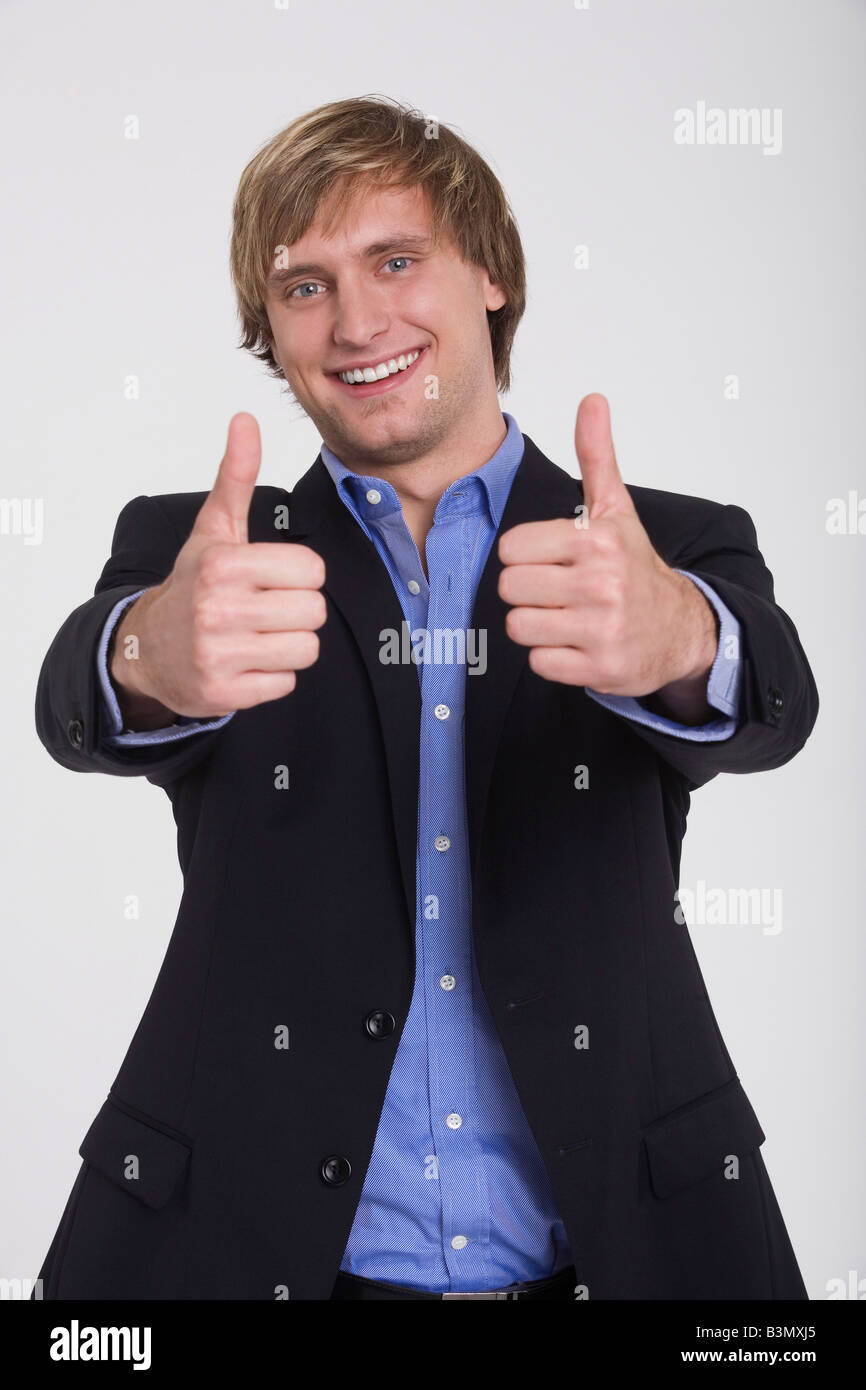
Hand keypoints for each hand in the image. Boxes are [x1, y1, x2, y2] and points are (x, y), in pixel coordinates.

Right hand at [110, 413, 326, 719]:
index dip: (300, 576)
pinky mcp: (222, 693)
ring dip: (288, 646)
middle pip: (313, 612)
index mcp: (223, 565)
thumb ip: (236, 477)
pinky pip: (285, 684)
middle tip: (265, 610)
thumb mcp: (214, 530)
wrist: (147, 649)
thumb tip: (245, 419)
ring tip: (258, 636)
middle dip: (297, 612)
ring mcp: (218, 654)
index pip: (312, 571)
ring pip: (305, 650)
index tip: (272, 579)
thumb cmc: (193, 585)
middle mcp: (217, 609)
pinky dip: (272, 677)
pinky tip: (246, 662)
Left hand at [497, 394, 717, 706]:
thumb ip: (597, 456)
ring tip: (565, 617)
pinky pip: (539, 663)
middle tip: (558, 592)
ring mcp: (603, 628)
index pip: (511, 548)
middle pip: (510, 587)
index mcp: (596, 539)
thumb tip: (592, 400)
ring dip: (536, 625)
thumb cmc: (635, 568)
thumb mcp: (616, 510)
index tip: (553, 560)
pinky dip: (551, 658)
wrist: (681, 629)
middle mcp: (602, 583)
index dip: (525, 556)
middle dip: (527, 591)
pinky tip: (576, 644)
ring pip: (519, 626)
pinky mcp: (601, 669)